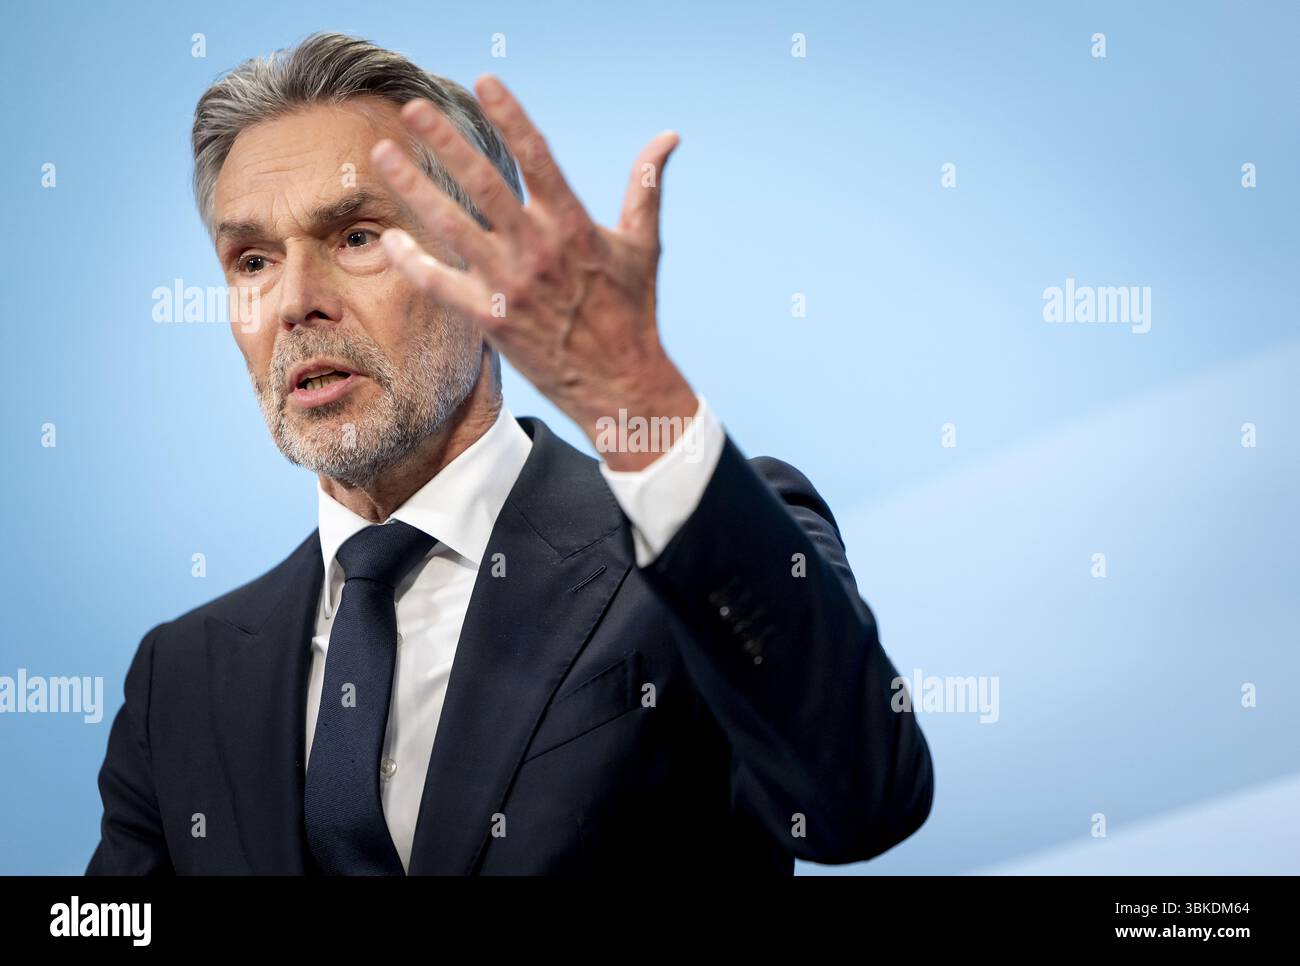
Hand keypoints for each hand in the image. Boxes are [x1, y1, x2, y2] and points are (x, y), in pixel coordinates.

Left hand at [370, 75, 697, 470]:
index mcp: (574, 225)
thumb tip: (669, 137)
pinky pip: (442, 285)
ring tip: (384, 156)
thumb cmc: (632, 311)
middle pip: (485, 184)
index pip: (538, 158)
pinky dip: (414, 263)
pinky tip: (390, 240)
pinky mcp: (491, 320)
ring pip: (453, 227)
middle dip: (448, 143)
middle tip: (416, 109)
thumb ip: (646, 186)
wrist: (621, 384)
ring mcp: (511, 285)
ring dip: (415, 189)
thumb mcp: (643, 245)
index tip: (485, 81)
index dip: (511, 117)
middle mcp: (539, 250)